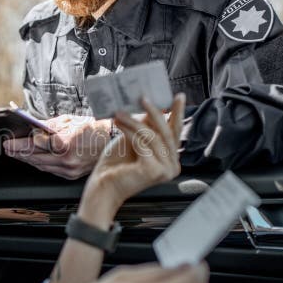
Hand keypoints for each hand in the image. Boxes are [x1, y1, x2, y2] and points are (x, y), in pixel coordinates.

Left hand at [2, 115, 111, 179]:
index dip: (20, 144)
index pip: (36, 145)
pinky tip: (32, 159)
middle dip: (19, 153)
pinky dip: (40, 164)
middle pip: (35, 157)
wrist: (112, 141)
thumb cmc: (93, 129)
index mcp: (65, 143)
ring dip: (27, 160)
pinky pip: (50, 170)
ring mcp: (69, 169)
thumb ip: (49, 127)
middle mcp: (67, 159)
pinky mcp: (72, 175)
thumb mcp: (69, 121)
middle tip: (7, 148)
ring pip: (41, 166)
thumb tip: (34, 130)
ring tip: (17, 153)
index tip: (9, 142)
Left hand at [83, 93, 185, 207]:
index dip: (177, 113)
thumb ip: (146, 127)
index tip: (179, 96)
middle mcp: (172, 167)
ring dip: (134, 121)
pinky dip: (129, 130)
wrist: (103, 186)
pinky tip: (118, 123)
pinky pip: (142, 142)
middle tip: (144, 98)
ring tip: (120, 112)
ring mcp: (165, 170)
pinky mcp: (153, 170)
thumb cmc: (117, 165)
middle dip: (155, 112)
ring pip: (152, 136)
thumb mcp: (134, 140)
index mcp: (170, 160)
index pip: (175, 133)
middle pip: (167, 132)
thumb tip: (153, 106)